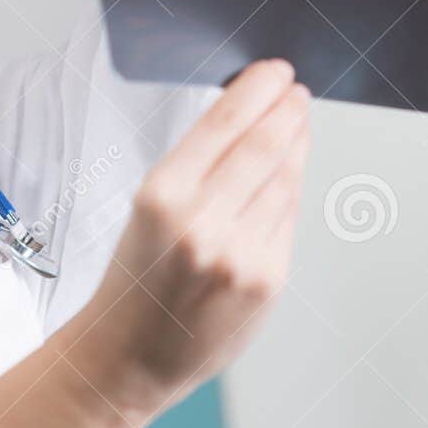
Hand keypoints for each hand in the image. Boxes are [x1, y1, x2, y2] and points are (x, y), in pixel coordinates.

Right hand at [82, 57, 309, 424]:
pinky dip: (291, 191)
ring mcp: (239, 253)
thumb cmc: (135, 281)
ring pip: (284, 180)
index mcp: (161, 196)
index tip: (274, 72)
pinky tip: (288, 176)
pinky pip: (287, 220)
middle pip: (264, 145)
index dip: (256, 90)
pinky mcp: (266, 279)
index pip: (223, 123)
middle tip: (296, 92)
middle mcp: (202, 222)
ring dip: (296, 146)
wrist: (130, 355)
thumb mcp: (147, 211)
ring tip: (297, 125)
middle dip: (287, 110)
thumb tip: (253, 125)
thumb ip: (199, 171)